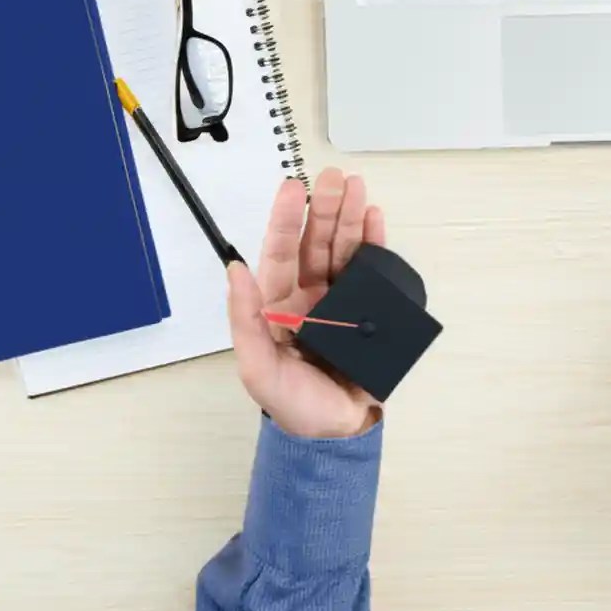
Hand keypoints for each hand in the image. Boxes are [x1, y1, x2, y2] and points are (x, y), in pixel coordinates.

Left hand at [227, 169, 384, 438]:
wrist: (336, 432)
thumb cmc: (293, 405)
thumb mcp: (257, 368)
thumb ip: (243, 321)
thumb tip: (235, 270)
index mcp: (277, 304)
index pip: (280, 252)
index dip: (286, 219)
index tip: (293, 187)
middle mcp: (308, 295)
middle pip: (316, 242)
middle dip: (326, 208)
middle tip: (336, 178)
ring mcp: (340, 300)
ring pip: (343, 249)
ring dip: (351, 218)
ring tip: (360, 189)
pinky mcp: (368, 311)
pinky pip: (371, 270)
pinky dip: (375, 243)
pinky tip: (376, 219)